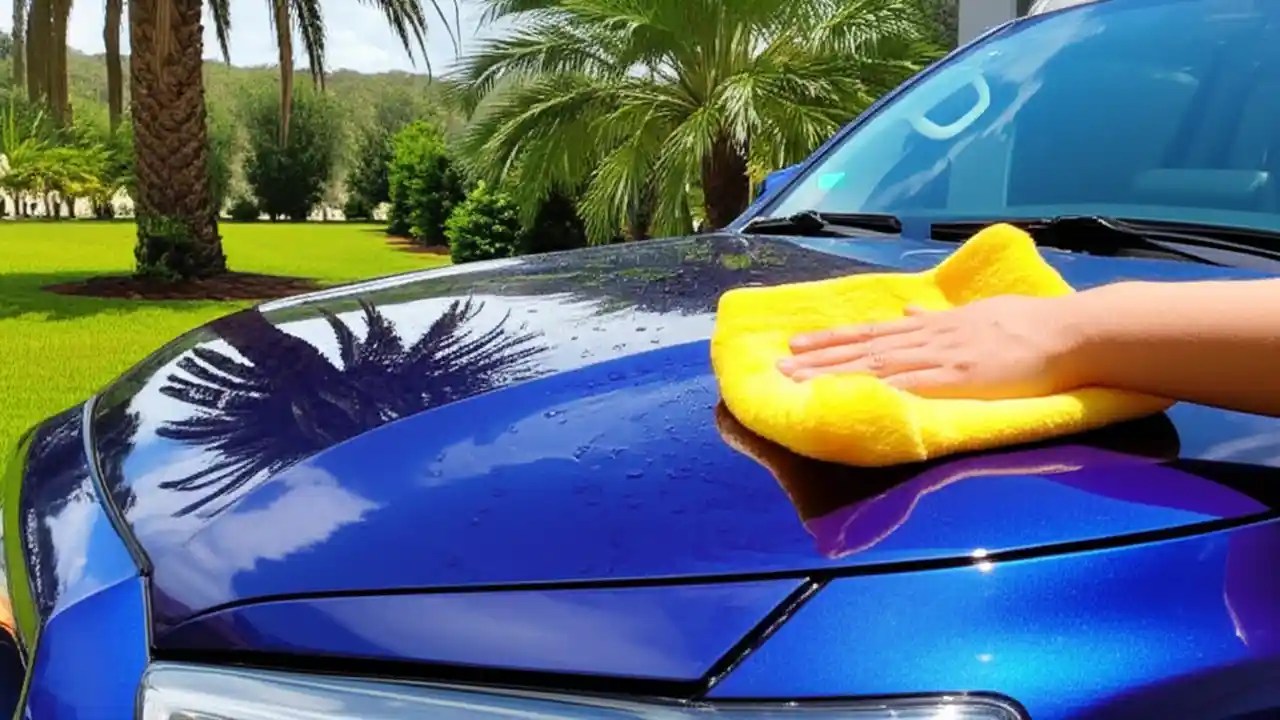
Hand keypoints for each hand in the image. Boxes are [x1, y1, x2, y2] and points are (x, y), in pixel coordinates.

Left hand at [776, 295, 1084, 398]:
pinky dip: (878, 390)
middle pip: (864, 348)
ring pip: (877, 364)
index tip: (798, 344)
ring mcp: (944, 358)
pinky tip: (850, 396)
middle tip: (779, 364)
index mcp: (936, 327)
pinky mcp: (962, 379)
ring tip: (796, 378)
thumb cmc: (1032, 326)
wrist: (1073, 332)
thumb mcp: (978, 314)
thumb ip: (939, 320)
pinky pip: (912, 386)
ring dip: (834, 372)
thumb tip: (908, 315)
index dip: (833, 340)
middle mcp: (932, 338)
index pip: (873, 334)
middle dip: (819, 357)